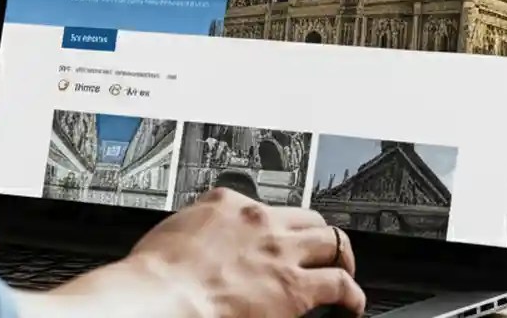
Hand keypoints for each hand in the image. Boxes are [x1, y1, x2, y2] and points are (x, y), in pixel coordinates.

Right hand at [20, 187, 363, 317]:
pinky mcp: (295, 287)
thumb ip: (195, 231)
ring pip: (332, 242)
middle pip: (306, 217)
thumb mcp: (172, 232)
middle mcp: (260, 220)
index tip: (272, 233)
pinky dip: (352, 294)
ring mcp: (280, 251)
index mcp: (226, 204)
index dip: (271, 222)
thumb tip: (195, 242)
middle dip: (315, 234)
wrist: (159, 298)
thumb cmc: (154, 276)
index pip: (261, 203)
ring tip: (345, 270)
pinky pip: (340, 284)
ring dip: (341, 257)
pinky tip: (351, 304)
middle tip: (319, 249)